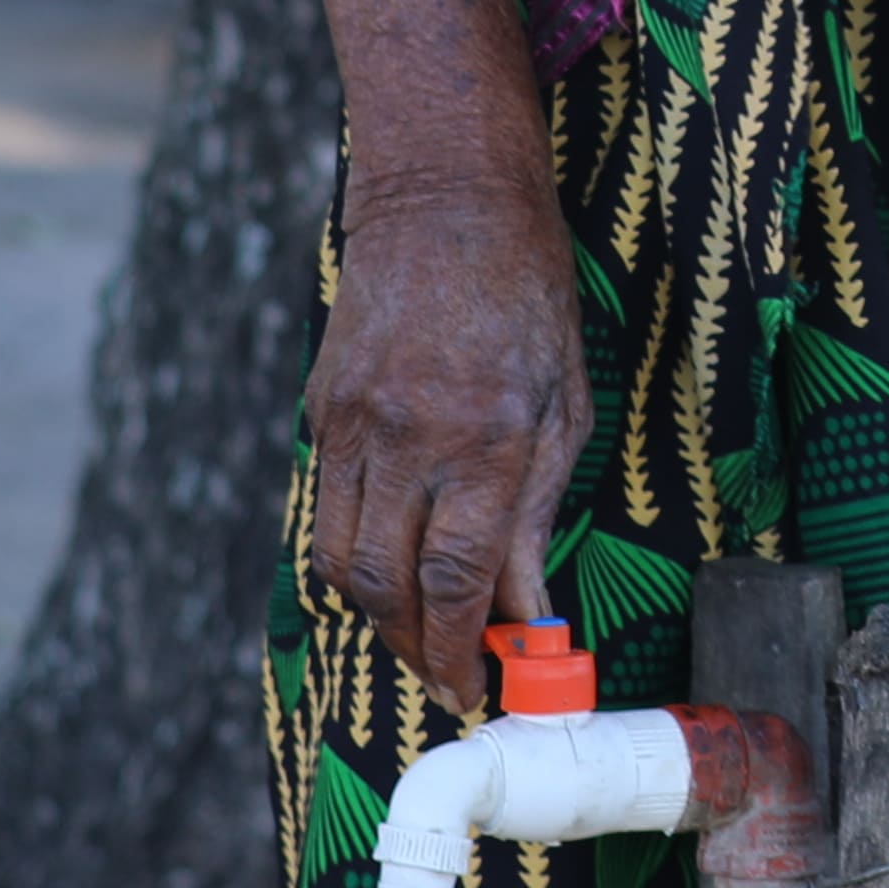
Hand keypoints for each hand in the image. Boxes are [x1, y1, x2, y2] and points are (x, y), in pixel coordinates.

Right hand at [306, 164, 590, 718]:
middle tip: (451, 674)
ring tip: (424, 631)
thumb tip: (529, 614)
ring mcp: (354, 424)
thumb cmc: (525, 295)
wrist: (443, 198)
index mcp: (488, 436)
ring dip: (381, 616)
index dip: (463, 651)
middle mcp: (412, 437)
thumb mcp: (566, 402)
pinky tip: (395, 560)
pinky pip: (329, 510)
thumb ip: (536, 512)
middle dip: (419, 650)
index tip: (478, 689)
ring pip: (342, 561)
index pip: (459, 578)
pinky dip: (356, 554)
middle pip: (389, 586)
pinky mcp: (321, 409)